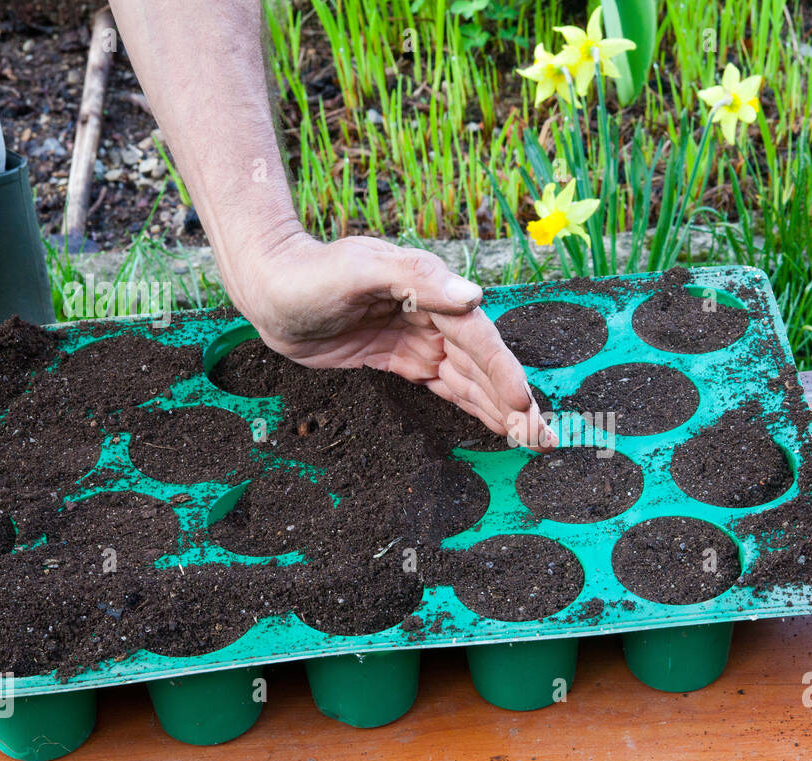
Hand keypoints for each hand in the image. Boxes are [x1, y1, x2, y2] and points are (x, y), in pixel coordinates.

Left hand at [230, 232, 555, 448]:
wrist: (268, 285)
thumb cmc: (310, 272)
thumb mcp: (359, 268)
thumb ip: (415, 278)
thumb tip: (472, 296)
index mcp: (431, 292)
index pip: (478, 338)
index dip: (503, 373)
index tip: (524, 406)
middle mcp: (433, 315)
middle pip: (483, 365)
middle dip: (515, 402)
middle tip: (543, 439)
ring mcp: (418, 338)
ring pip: (470, 380)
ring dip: (501, 410)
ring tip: (532, 440)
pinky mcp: (400, 357)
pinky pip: (445, 386)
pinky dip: (472, 405)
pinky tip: (496, 424)